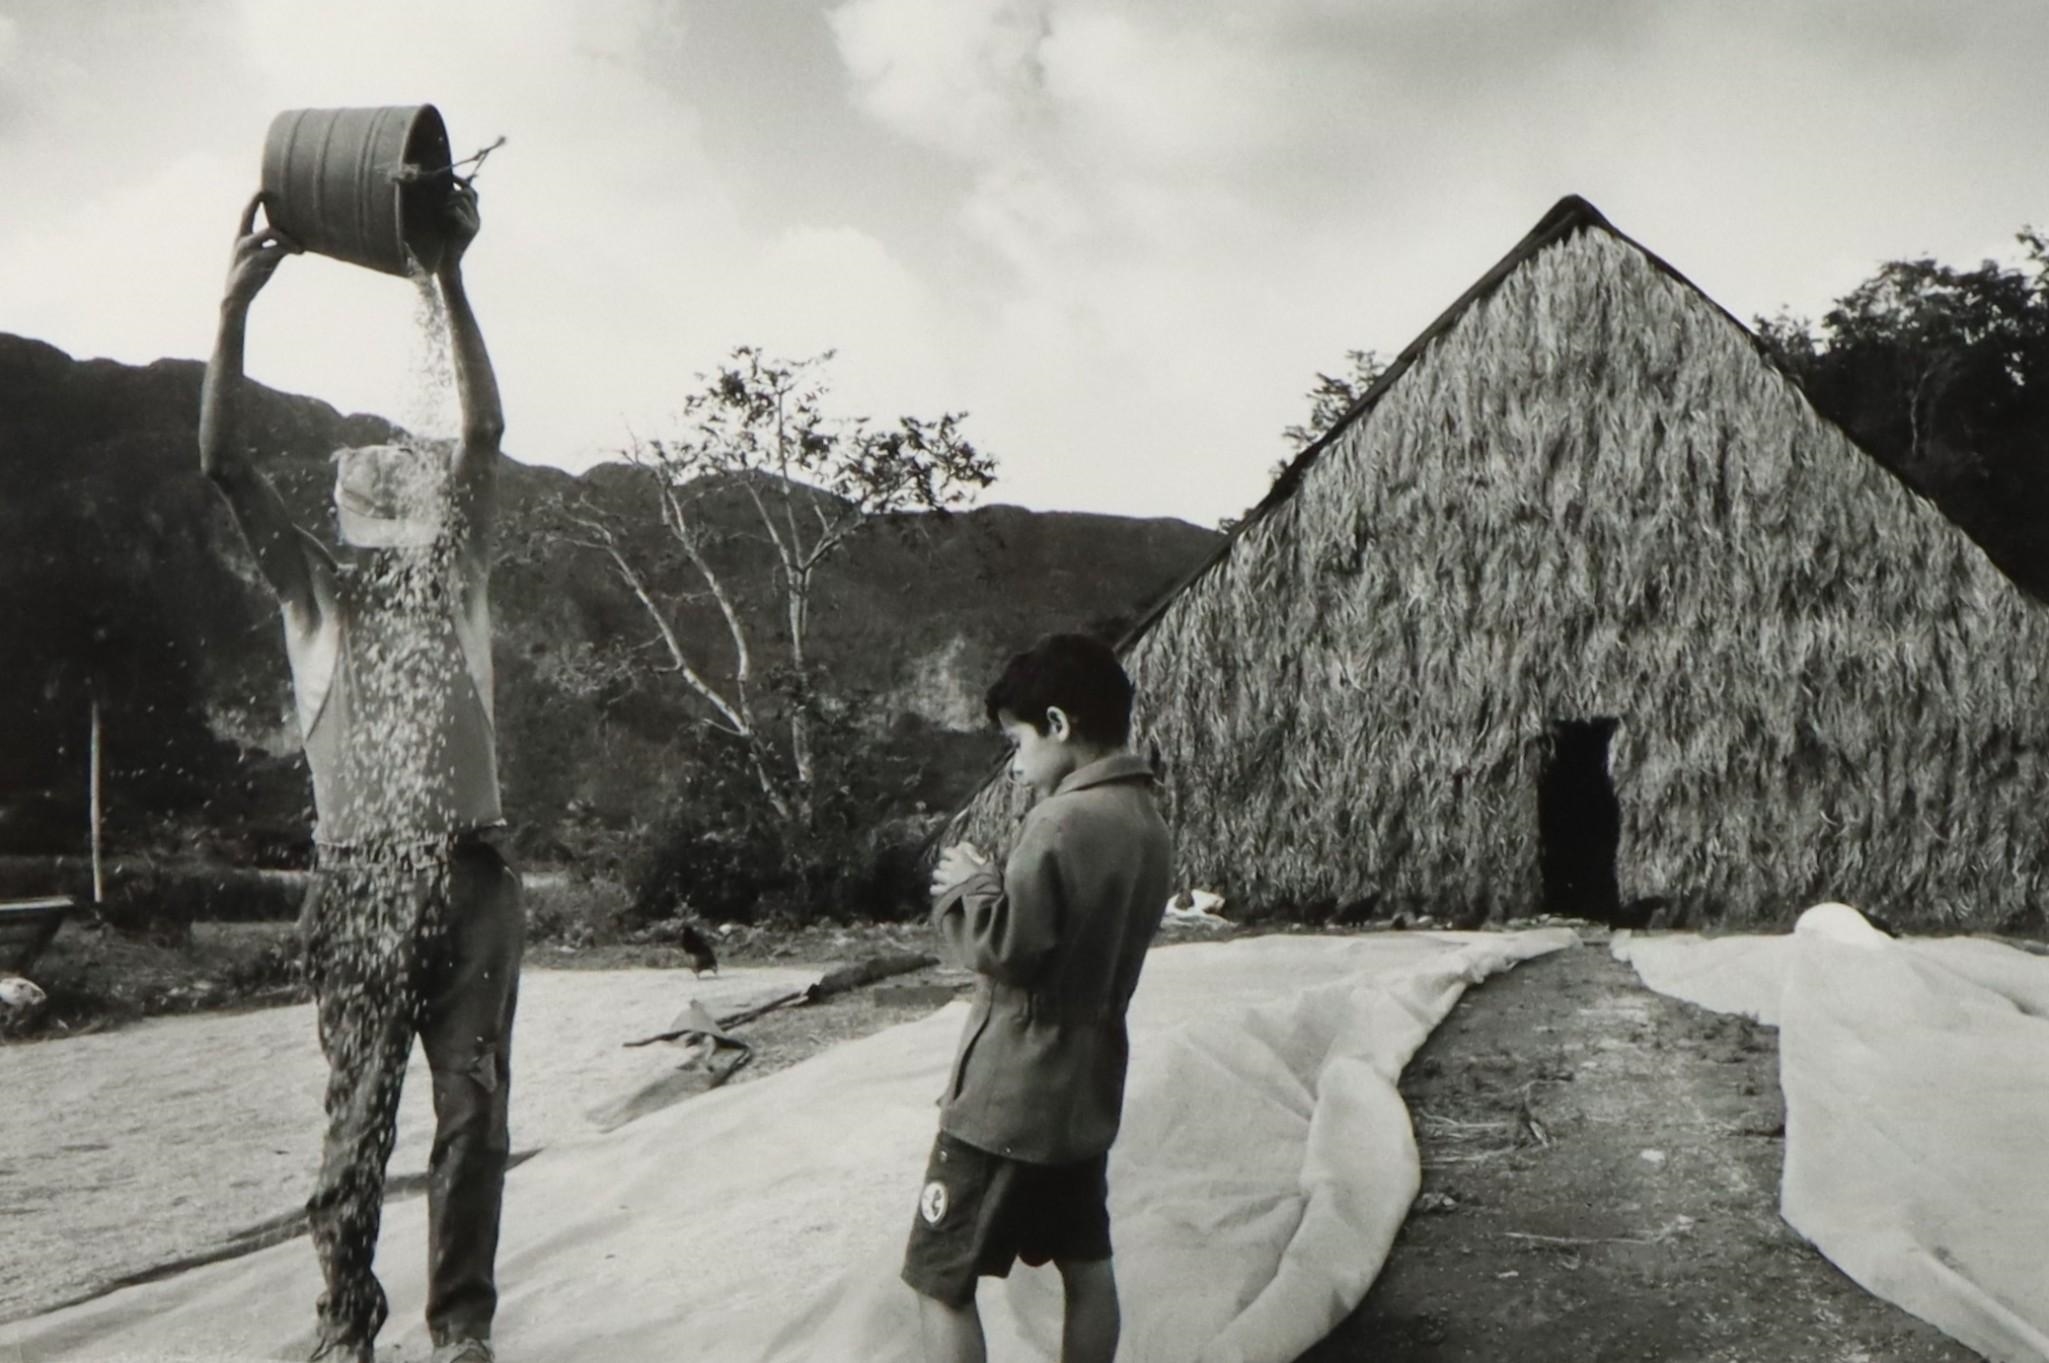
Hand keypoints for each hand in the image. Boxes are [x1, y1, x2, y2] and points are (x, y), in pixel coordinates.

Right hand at [223, 192, 299, 309]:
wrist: (236, 297)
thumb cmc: (252, 276)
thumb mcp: (264, 259)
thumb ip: (276, 247)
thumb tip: (295, 241)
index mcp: (242, 237)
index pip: (247, 213)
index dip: (254, 199)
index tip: (264, 188)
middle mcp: (242, 240)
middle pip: (252, 215)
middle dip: (263, 205)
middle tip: (281, 199)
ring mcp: (247, 251)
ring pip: (271, 233)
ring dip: (289, 238)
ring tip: (300, 248)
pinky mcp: (253, 264)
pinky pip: (275, 251)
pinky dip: (288, 249)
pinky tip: (298, 253)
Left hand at [438, 179, 480, 273]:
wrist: (448, 263)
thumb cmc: (442, 242)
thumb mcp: (446, 221)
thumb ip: (449, 206)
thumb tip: (443, 190)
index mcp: (473, 216)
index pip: (473, 193)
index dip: (463, 182)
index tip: (452, 177)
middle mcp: (477, 219)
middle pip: (469, 193)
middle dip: (455, 191)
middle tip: (444, 197)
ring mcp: (474, 224)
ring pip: (462, 200)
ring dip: (448, 201)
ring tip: (441, 211)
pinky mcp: (469, 230)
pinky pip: (457, 211)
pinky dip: (448, 210)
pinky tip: (443, 216)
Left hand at [930, 842, 990, 901]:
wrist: (985, 896)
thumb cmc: (988, 879)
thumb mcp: (987, 864)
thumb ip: (976, 857)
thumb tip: (969, 853)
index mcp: (962, 858)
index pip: (947, 850)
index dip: (950, 854)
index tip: (954, 859)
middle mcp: (952, 866)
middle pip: (941, 863)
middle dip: (946, 867)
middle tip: (953, 872)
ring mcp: (947, 879)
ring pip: (936, 874)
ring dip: (940, 877)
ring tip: (947, 882)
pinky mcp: (944, 892)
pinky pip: (934, 888)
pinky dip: (937, 889)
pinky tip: (942, 891)